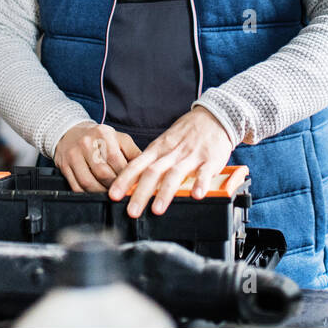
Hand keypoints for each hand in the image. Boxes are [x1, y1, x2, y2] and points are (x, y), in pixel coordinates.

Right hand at [54, 122, 140, 191]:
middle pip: (103, 173)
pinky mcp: (64, 166)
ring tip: (111, 196)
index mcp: (104, 135)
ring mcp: (73, 155)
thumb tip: (148, 171)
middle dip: (115, 188)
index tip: (134, 187)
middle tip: (124, 195)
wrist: (71, 132)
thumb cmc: (99, 138)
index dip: (126, 177)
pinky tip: (96, 194)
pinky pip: (76, 186)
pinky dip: (87, 194)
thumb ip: (134, 154)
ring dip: (101, 193)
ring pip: (88, 182)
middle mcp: (87, 143)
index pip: (117, 161)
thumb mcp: (119, 139)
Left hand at [109, 106, 233, 217]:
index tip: (113, 195)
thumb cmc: (187, 133)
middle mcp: (172, 152)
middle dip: (140, 193)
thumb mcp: (165, 142)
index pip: (137, 164)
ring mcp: (191, 156)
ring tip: (157, 209)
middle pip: (153, 172)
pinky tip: (196, 195)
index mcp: (158, 148)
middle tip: (132, 211)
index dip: (124, 180)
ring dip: (165, 192)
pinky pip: (205, 172)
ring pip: (175, 174)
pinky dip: (200, 184)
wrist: (214, 115)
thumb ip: (152, 161)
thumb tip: (133, 182)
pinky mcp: (210, 159)